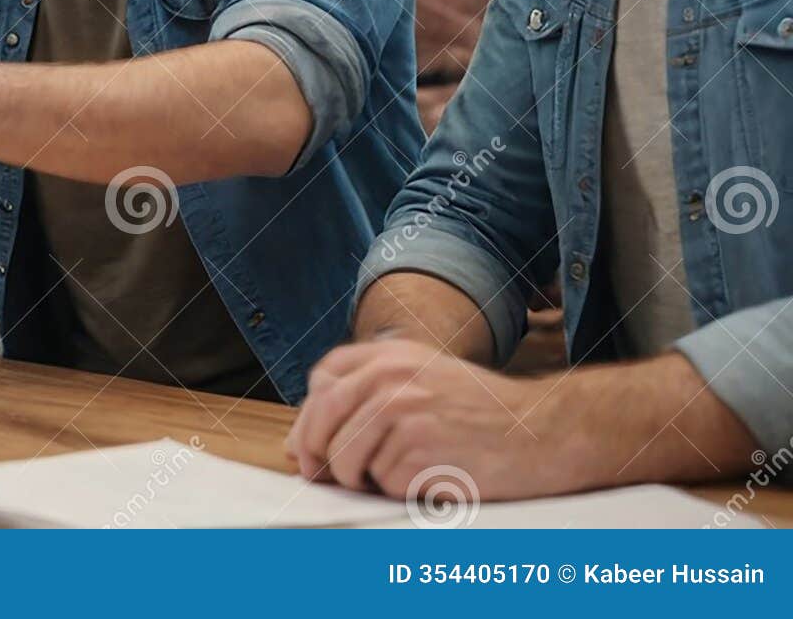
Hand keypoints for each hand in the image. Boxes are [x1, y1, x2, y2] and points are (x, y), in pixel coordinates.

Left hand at [285, 339, 589, 501]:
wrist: (540, 431)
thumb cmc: (479, 412)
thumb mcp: (422, 378)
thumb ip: (368, 396)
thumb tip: (305, 443)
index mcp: (389, 355)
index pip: (324, 377)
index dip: (309, 415)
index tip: (307, 444)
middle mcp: (390, 376)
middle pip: (323, 416)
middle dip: (316, 452)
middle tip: (323, 475)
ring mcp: (403, 411)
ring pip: (347, 456)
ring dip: (362, 478)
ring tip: (398, 474)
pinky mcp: (419, 449)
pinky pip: (384, 481)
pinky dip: (400, 490)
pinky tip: (429, 477)